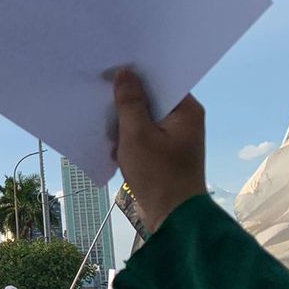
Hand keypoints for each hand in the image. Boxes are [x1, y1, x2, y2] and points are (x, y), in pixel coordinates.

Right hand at [113, 69, 205, 231]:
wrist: (172, 217)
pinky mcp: (164, 153)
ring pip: (144, 118)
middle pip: (152, 99)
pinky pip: (142, 136)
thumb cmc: (158, 174)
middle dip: (127, 100)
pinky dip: (128, 138)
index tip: (112, 70)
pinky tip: (113, 145)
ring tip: (105, 124)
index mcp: (186, 111)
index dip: (137, 75)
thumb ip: (130, 102)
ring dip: (125, 122)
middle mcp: (184, 120)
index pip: (162, 80)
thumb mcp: (137, 135)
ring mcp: (174, 138)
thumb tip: (123, 73)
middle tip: (101, 93)